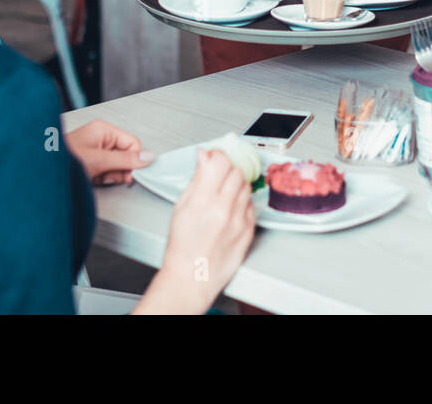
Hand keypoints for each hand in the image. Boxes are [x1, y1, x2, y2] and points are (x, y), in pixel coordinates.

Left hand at [64, 119, 152, 185]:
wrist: (41, 177)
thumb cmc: (63, 160)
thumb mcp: (99, 160)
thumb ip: (125, 160)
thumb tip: (147, 158)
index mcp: (103, 130)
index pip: (132, 143)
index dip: (135, 159)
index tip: (134, 173)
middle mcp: (100, 139)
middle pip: (125, 155)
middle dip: (120, 169)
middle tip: (111, 176)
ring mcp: (95, 153)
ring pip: (116, 166)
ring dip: (110, 175)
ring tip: (96, 177)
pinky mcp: (91, 165)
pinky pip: (106, 173)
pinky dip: (103, 179)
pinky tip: (93, 180)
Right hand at [139, 149, 255, 313]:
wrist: (192, 277)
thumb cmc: (182, 248)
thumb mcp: (180, 208)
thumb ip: (196, 179)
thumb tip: (204, 156)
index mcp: (203, 201)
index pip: (220, 161)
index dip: (217, 155)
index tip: (213, 157)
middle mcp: (224, 209)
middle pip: (237, 170)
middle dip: (227, 169)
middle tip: (218, 175)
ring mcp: (239, 220)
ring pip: (247, 185)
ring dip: (236, 184)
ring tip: (223, 195)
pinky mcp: (250, 230)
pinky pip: (251, 205)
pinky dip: (242, 202)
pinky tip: (230, 210)